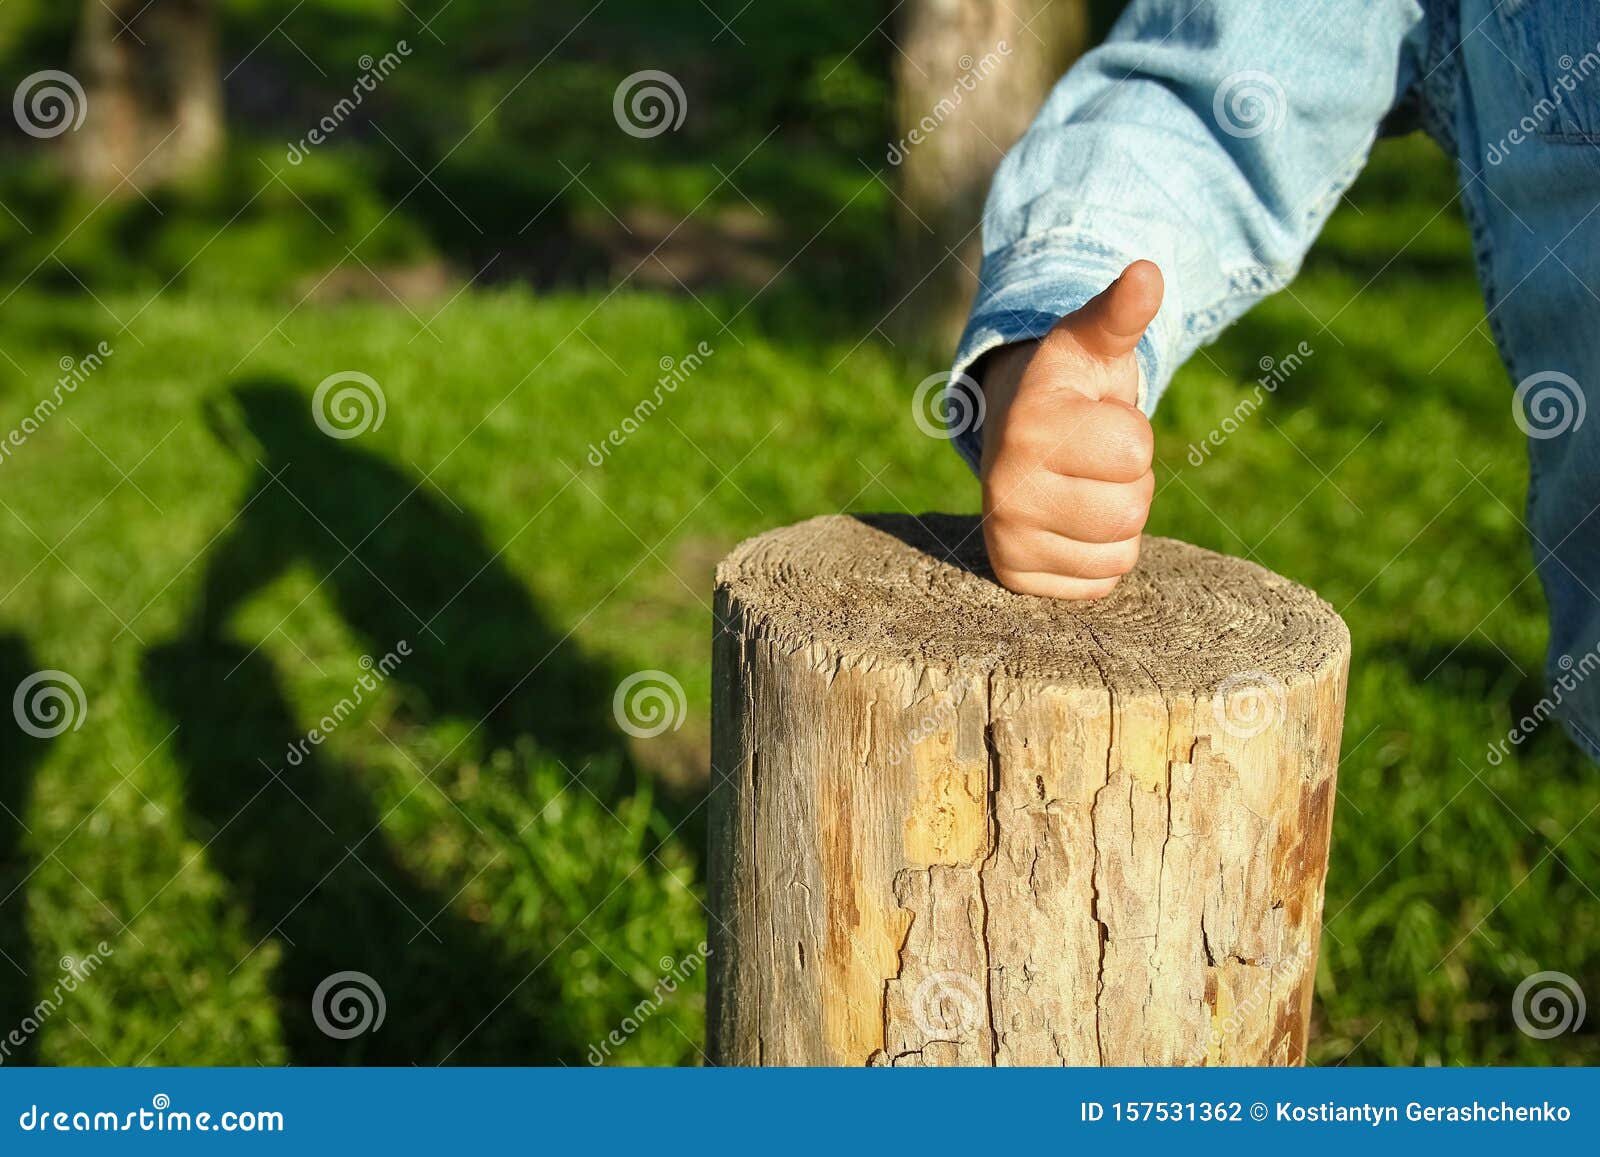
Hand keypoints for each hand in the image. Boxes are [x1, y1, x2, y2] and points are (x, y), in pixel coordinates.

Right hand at [979, 260, 1162, 598]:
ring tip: (1082, 490)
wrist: (1013, 437)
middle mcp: (1005, 484)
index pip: (1134, 450)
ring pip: (1119, 550)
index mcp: (1028, 422)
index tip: (1095, 421)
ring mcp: (1005, 535)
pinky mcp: (1013, 575)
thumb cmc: (1068, 390)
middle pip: (1131, 509)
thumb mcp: (1091, 345)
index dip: (1131, 433)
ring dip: (1116, 522)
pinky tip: (1071, 526)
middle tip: (1092, 463)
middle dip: (1128, 482)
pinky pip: (1099, 582)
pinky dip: (1098, 558)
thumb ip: (1120, 313)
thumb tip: (1148, 273)